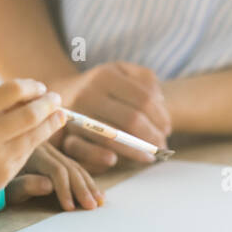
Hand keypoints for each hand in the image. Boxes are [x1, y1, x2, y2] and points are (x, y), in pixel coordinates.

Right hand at [0, 79, 66, 207]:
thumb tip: (32, 96)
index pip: (12, 91)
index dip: (30, 87)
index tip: (39, 87)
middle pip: (30, 114)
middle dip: (48, 104)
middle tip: (56, 99)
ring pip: (35, 135)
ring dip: (51, 123)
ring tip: (59, 115)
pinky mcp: (4, 175)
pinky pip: (25, 154)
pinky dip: (33, 143)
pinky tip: (34, 136)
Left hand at [7, 142, 105, 209]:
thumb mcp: (7, 187)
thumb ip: (25, 185)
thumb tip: (49, 185)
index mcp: (33, 153)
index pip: (57, 170)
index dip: (65, 189)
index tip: (70, 208)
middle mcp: (45, 148)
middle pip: (70, 167)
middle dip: (82, 188)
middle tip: (92, 207)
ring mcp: (51, 151)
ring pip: (75, 167)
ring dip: (89, 185)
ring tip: (99, 202)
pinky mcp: (56, 157)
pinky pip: (74, 168)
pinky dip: (86, 181)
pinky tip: (96, 192)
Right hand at [46, 61, 170, 172]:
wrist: (63, 92)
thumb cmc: (102, 85)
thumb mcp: (122, 71)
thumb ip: (145, 80)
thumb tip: (159, 102)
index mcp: (106, 76)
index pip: (144, 99)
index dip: (161, 117)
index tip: (168, 128)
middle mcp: (88, 93)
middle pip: (131, 119)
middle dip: (152, 136)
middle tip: (162, 145)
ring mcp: (75, 115)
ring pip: (111, 137)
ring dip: (135, 151)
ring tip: (149, 157)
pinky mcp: (64, 135)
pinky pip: (81, 149)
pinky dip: (98, 156)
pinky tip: (114, 161)